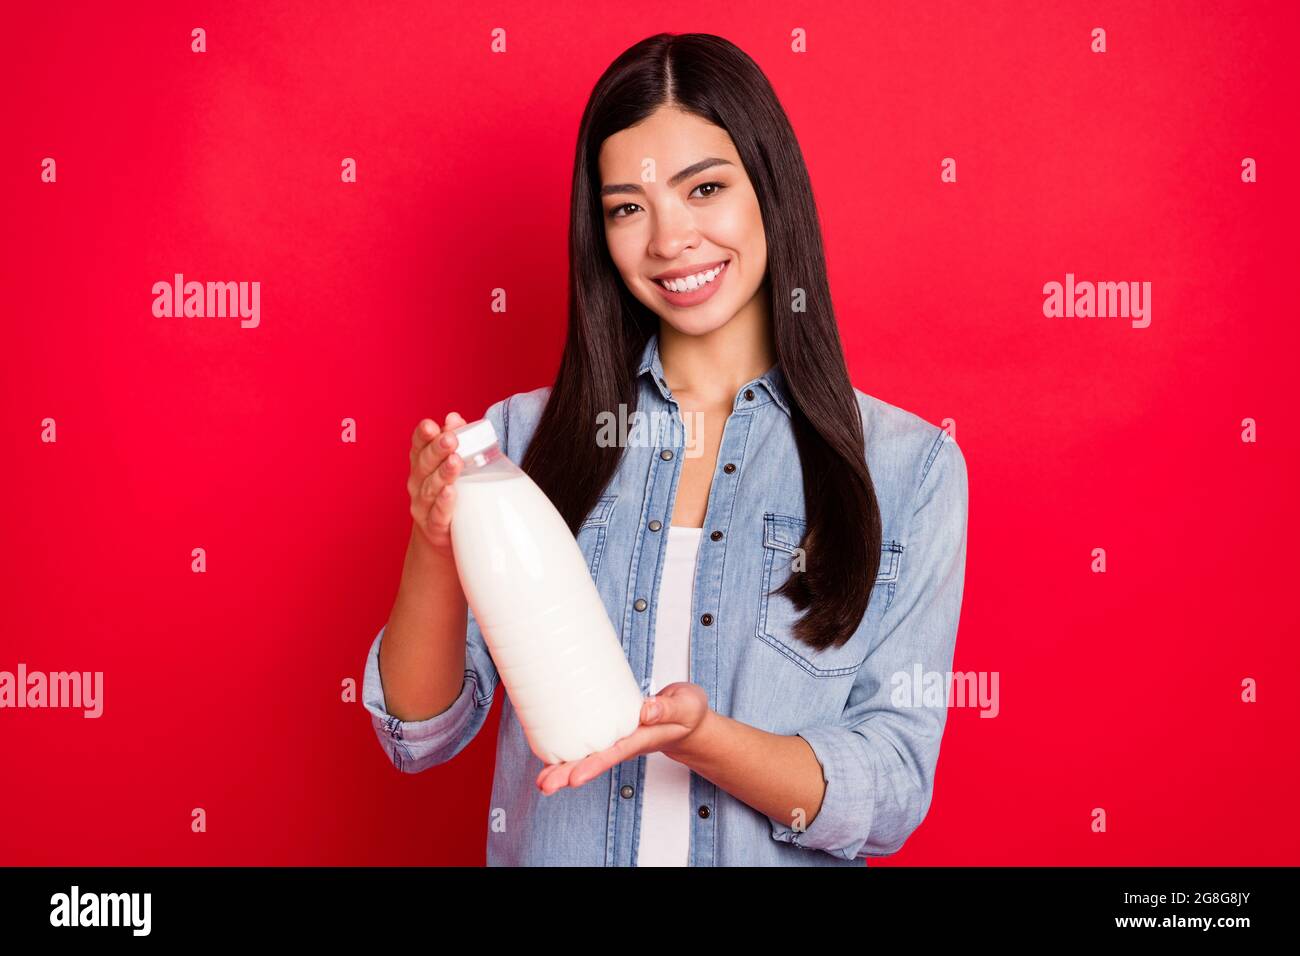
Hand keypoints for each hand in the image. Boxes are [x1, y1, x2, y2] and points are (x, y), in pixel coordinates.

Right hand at [407, 412, 467, 558]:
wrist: (440, 534)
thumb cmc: (448, 492)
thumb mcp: (450, 464)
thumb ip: (454, 440)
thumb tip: (454, 417)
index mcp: (422, 465)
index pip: (418, 446)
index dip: (423, 435)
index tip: (430, 425)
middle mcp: (418, 483)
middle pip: (425, 464)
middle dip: (437, 450)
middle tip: (450, 438)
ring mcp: (424, 506)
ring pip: (430, 488)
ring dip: (443, 473)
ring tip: (455, 461)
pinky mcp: (434, 527)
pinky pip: (438, 514)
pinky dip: (443, 504)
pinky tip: (450, 492)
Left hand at [535, 683, 710, 794]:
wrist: (687, 720)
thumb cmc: (687, 713)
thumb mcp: (687, 705)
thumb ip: (668, 708)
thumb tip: (646, 710)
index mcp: (644, 737)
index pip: (615, 752)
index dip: (594, 764)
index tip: (574, 778)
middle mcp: (627, 742)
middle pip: (595, 761)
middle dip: (569, 774)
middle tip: (545, 785)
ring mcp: (618, 740)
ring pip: (588, 756)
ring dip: (563, 769)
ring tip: (542, 782)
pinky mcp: (611, 732)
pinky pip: (588, 744)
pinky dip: (567, 753)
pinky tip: (548, 761)